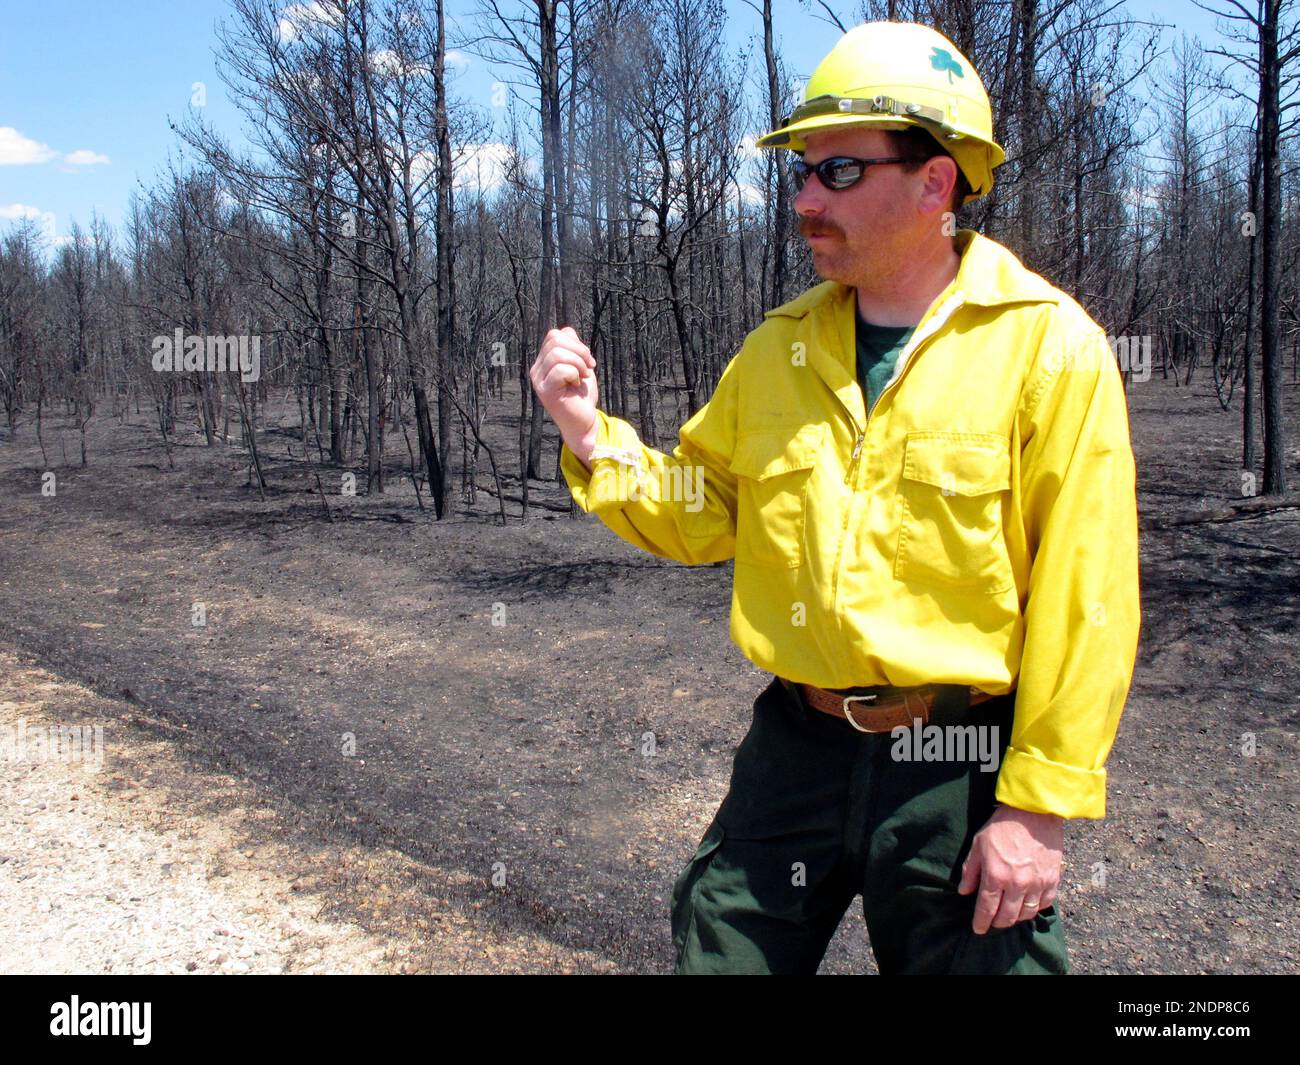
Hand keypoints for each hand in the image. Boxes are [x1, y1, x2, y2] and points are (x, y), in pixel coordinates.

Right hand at [530, 326, 598, 462]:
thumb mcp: (579, 365)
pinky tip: (576, 385)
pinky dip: (575, 374)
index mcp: (543, 361)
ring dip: (578, 363)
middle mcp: (536, 369)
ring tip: (583, 376)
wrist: (584, 421)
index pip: (554, 335)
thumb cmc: (582, 395)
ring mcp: (538, 380)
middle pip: (555, 339)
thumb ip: (572, 347)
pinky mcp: (545, 391)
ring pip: (558, 354)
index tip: (588, 360)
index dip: (576, 343)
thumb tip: (567, 331)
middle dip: (579, 350)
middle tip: (588, 368)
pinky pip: (561, 370)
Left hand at [957, 804, 1062, 934]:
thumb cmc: (1002, 826)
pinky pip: (1044, 904)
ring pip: (1026, 914)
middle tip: (993, 922)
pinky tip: (1027, 905)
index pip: (986, 908)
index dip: (981, 922)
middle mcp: (1017, 884)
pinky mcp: (1052, 880)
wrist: (1034, 813)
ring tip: (1009, 915)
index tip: (978, 929)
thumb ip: (971, 870)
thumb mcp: (978, 844)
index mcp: (996, 875)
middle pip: (1007, 916)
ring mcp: (1037, 883)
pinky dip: (1035, 908)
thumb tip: (964, 892)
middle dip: (997, 923)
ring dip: (1016, 918)